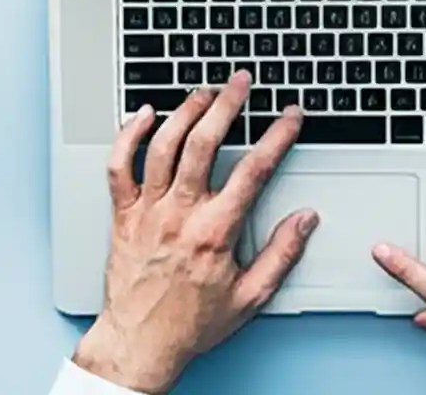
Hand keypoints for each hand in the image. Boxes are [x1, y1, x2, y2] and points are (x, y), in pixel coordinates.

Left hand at [72, 72, 316, 393]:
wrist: (141, 343)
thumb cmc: (191, 323)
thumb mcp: (251, 297)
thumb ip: (282, 254)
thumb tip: (305, 220)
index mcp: (215, 231)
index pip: (254, 170)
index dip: (277, 136)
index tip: (290, 117)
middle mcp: (180, 214)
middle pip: (204, 143)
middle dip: (227, 104)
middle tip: (241, 81)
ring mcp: (148, 211)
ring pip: (164, 146)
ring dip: (186, 111)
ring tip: (205, 92)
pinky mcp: (122, 214)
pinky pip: (120, 166)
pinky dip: (129, 135)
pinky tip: (146, 115)